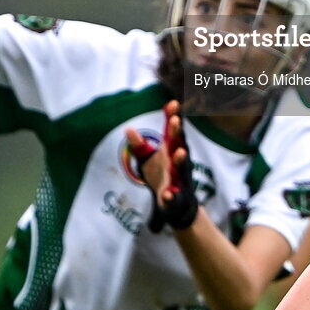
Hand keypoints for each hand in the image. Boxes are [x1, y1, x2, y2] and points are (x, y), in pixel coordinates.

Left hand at [125, 99, 197, 231]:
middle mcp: (179, 162)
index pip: (173, 131)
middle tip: (175, 121)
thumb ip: (140, 146)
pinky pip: (174, 197)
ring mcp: (180, 179)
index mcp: (171, 150)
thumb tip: (127, 129)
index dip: (173, 117)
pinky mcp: (176, 199)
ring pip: (181, 168)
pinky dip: (171, 196)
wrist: (177, 206)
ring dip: (180, 159)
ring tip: (178, 152)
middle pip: (179, 144)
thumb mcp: (149, 160)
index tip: (173, 103)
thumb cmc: (163, 176)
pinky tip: (167, 194)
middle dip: (177, 133)